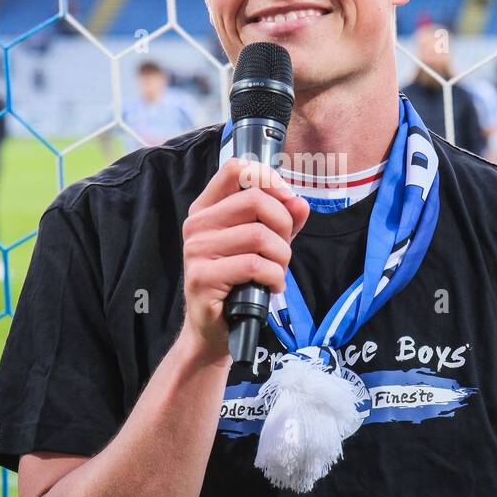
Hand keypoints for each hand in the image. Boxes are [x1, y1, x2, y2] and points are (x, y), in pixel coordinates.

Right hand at [179, 158, 309, 364]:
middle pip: (255, 200)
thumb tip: (300, 203)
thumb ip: (283, 221)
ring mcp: (196, 250)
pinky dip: (274, 277)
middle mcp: (197, 225)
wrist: (215, 327)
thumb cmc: (239, 282)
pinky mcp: (202, 277)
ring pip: (259, 235)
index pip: (235, 169)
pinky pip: (254, 265)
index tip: (286, 199)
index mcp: (207, 208)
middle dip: (284, 226)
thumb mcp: (264, 245)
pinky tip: (271, 286)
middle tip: (283, 250)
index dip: (268, 178)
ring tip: (277, 272)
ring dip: (281, 257)